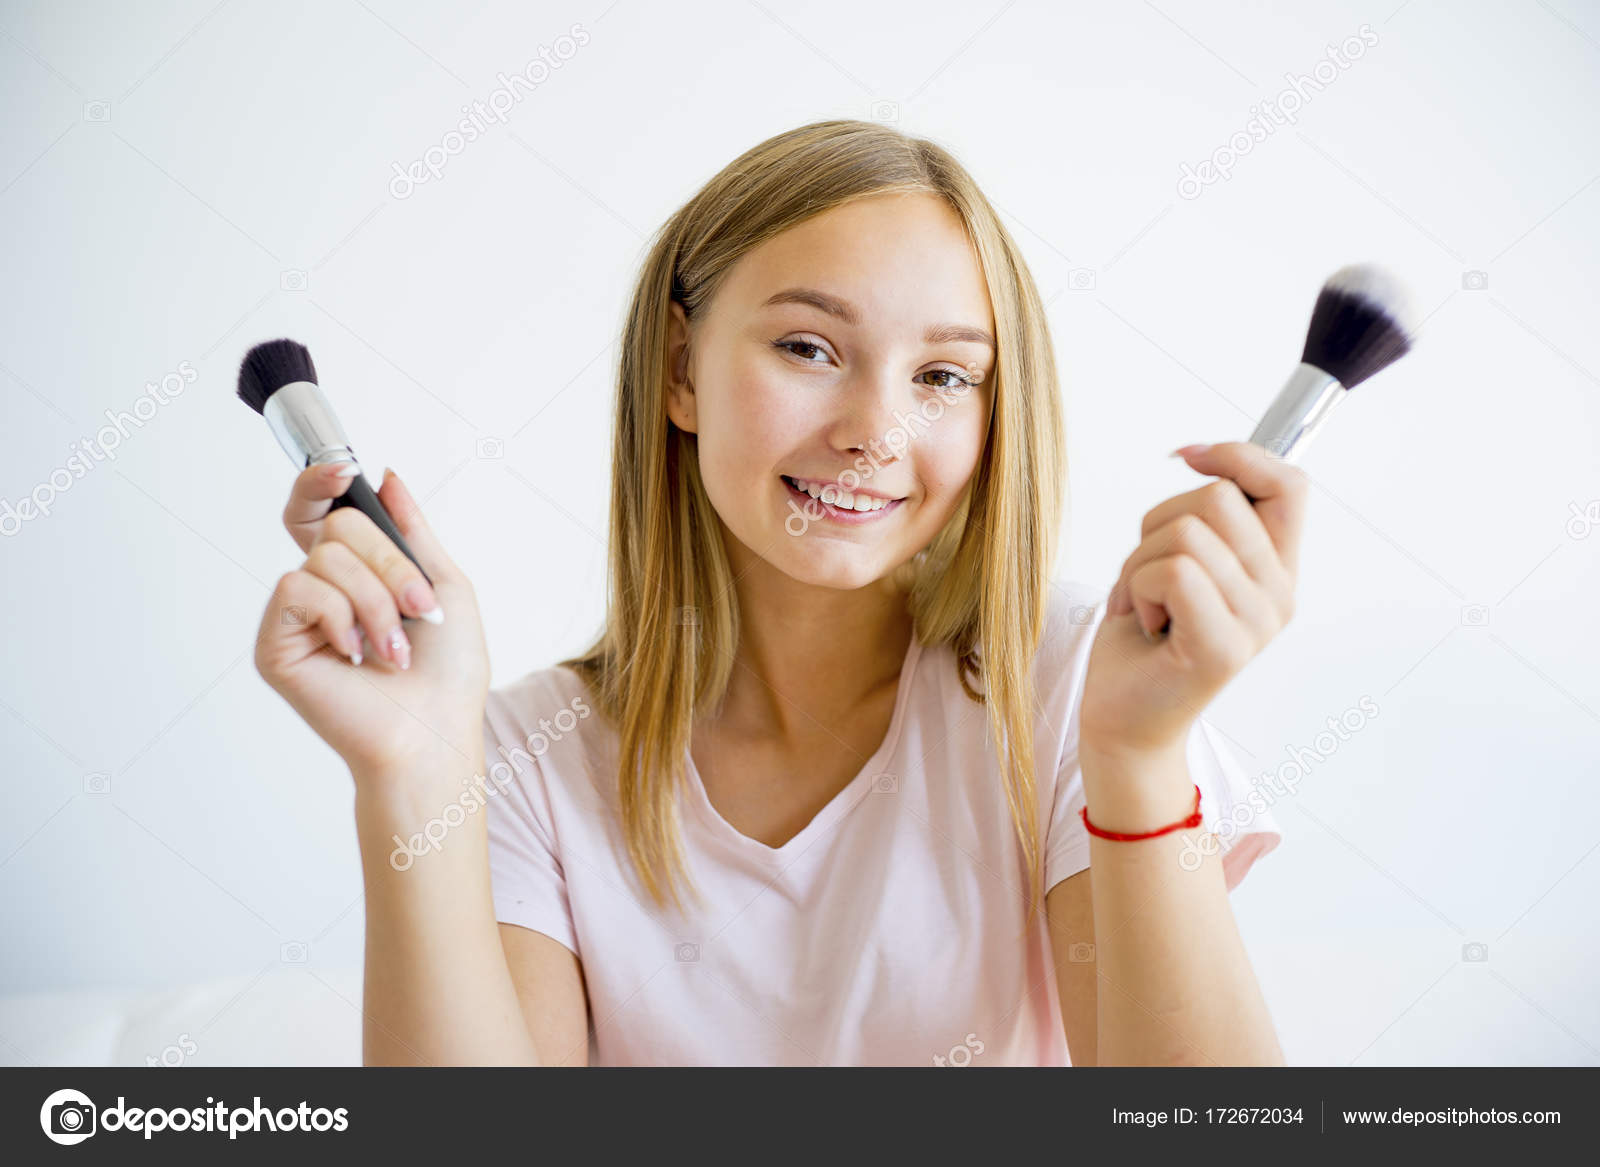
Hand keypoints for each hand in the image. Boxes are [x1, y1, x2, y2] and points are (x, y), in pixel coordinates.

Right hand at [254, 463, 488, 778]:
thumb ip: (412, 529)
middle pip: (339, 526)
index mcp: (358, 573)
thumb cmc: (447, 672)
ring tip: (394, 649)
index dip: (320, 481)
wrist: (435, 732)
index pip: (322, 512)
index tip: (342, 467)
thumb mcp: (445, 585)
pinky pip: (298, 590)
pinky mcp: (275, 643)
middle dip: (392, 564)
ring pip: (326, 557)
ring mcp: (295, 616)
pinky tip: (356, 656)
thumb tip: (385, 475)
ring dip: (377, 600)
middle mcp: (321, 589)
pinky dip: (342, 618)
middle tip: (420, 611)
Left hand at [1079, 441, 1308, 757]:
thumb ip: (1204, 519)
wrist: (1123, 718)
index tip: (1188, 456)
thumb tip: (1201, 454)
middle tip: (1147, 575)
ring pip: (1187, 532)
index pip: (1289, 485)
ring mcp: (1257, 622)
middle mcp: (1279, 594)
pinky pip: (1173, 572)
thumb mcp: (1178, 561)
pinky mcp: (1224, 647)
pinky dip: (1136, 589)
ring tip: (1143, 603)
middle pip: (1219, 498)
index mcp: (1276, 569)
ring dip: (1140, 561)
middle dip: (1158, 523)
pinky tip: (1144, 623)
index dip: (1238, 456)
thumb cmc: (1143, 635)